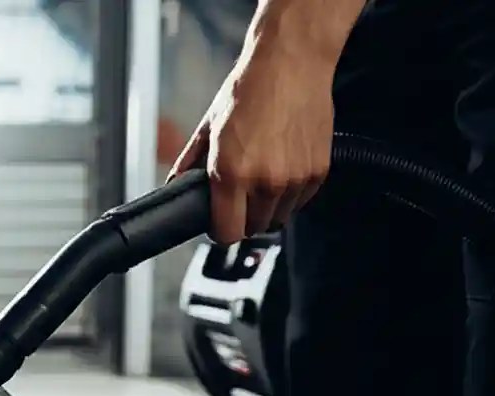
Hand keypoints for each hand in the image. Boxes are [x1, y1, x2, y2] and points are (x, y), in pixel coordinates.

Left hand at [169, 1, 360, 244]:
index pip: (227, 233)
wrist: (292, 63)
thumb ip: (189, 163)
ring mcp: (295, 179)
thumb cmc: (250, 89)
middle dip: (242, 217)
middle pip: (253, 228)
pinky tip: (281, 170)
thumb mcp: (208, 127)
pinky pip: (300, 202)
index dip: (219, 231)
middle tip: (237, 196)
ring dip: (267, 207)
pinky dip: (289, 195)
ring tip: (260, 178)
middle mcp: (265, 181)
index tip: (217, 223)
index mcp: (232, 173)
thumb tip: (176, 184)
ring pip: (278, 218)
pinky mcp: (318, 172)